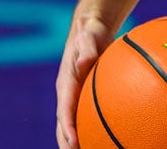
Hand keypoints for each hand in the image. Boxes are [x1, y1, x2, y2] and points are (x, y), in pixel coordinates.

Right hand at [56, 15, 117, 147]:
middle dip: (66, 141)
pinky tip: (102, 137)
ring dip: (74, 139)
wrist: (90, 29)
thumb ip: (87, 49)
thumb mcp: (88, 36)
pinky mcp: (83, 94)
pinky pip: (84, 113)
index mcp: (66, 82)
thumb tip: (83, 63)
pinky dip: (89, 127)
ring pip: (72, 121)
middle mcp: (68, 92)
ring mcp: (74, 94)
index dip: (67, 127)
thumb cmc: (90, 32)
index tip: (72, 141)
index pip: (64, 109)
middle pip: (64, 122)